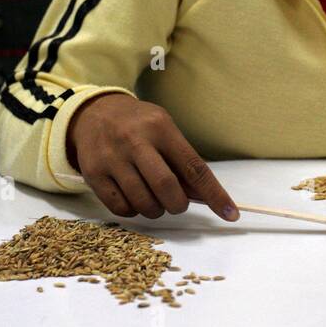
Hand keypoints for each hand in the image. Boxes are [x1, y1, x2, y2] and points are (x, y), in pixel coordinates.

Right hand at [67, 93, 238, 221]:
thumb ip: (183, 161)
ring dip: (156, 210)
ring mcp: (112, 158)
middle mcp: (135, 141)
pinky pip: (120, 208)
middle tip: (177, 203)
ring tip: (154, 200)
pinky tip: (134, 198)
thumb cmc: (139, 125)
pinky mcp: (94, 174)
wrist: (94, 112)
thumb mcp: (164, 130)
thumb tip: (204, 196)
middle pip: (167, 188)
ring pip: (143, 202)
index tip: (231, 214)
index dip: (214, 194)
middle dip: (178, 204)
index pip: (194, 167)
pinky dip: (133, 211)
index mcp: (160, 128)